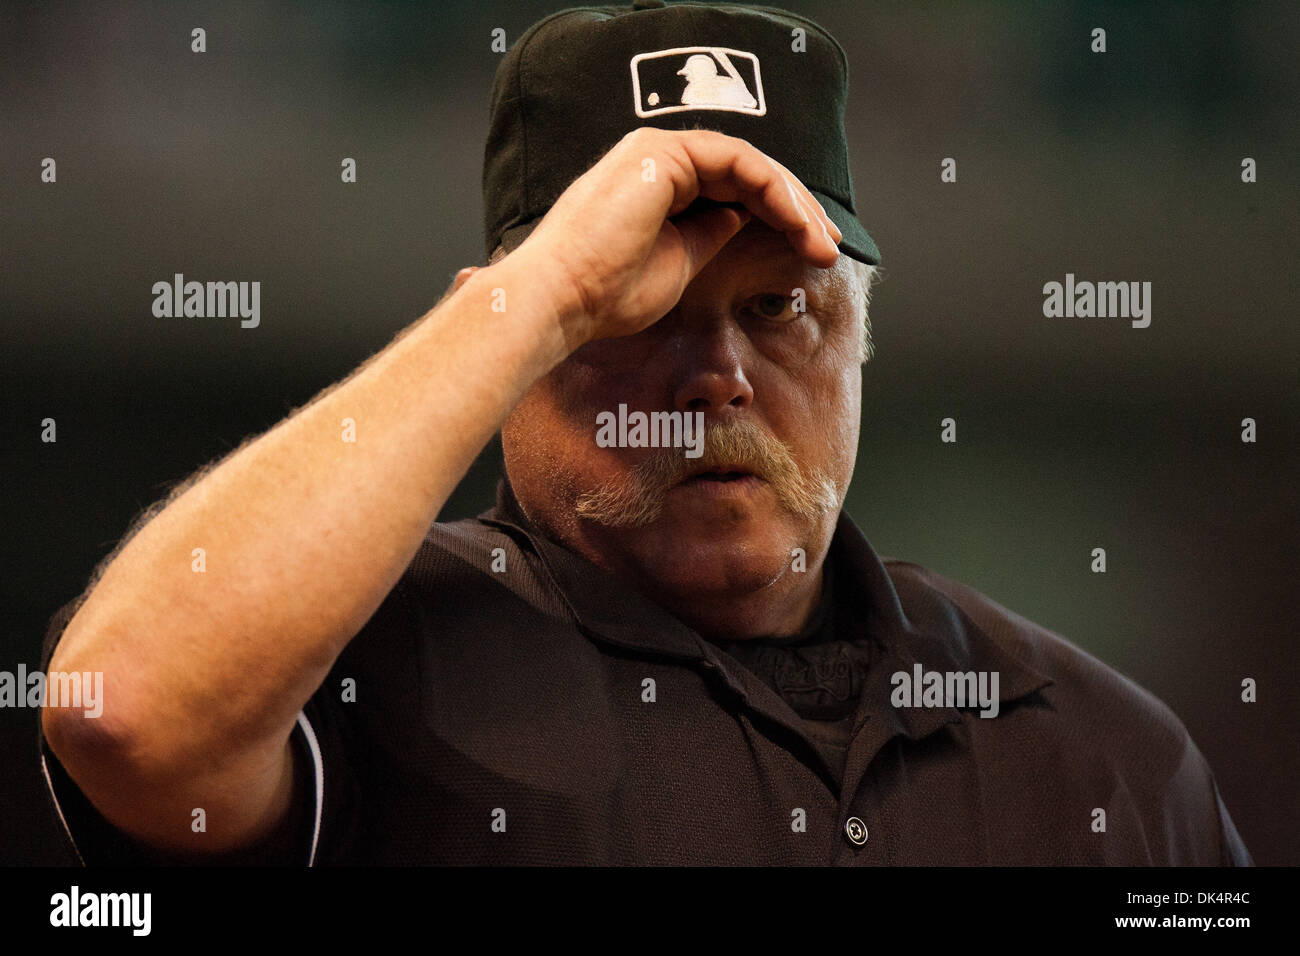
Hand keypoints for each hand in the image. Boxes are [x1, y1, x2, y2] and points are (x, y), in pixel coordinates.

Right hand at [506, 127, 841, 346]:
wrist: (564, 300)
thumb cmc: (606, 295)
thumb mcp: (678, 264)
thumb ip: (708, 234)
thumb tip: (741, 218)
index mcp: (659, 184)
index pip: (736, 188)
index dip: (781, 216)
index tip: (813, 251)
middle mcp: (659, 159)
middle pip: (750, 172)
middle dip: (798, 209)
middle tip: (830, 246)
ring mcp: (660, 151)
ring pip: (752, 164)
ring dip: (795, 204)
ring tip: (822, 244)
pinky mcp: (664, 154)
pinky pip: (741, 164)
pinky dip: (776, 193)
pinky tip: (797, 226)